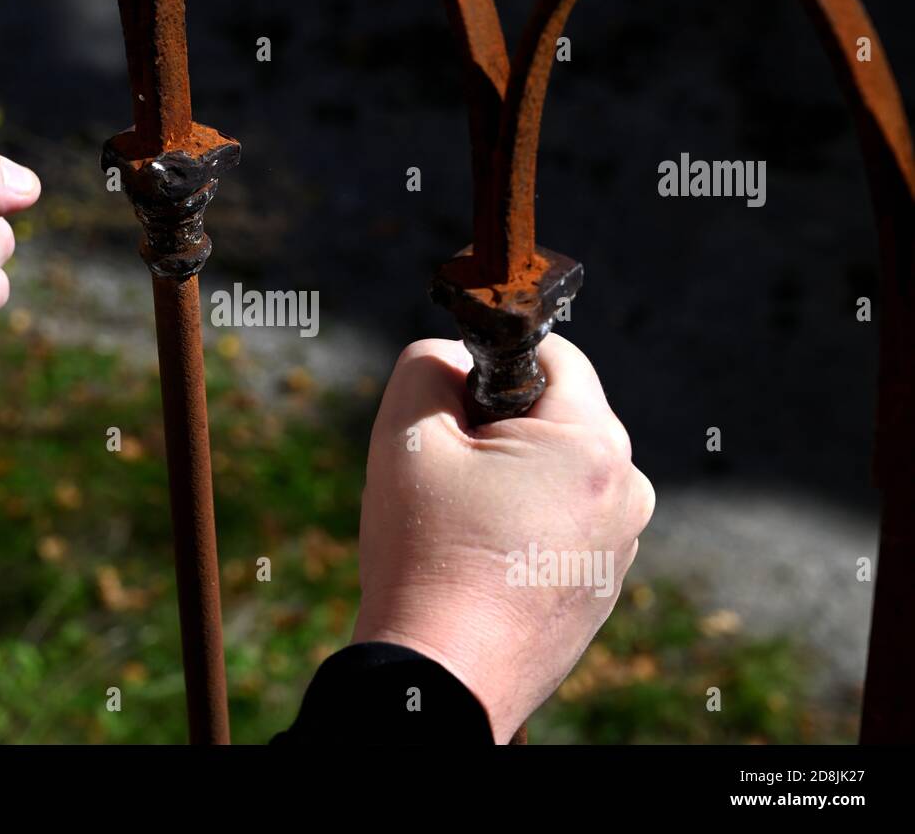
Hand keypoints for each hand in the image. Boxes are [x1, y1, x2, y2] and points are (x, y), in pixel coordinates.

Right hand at [351, 335, 654, 742]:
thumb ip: (428, 364)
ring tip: (461, 527)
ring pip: (560, 473)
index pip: (553, 356)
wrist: (441, 679)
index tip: (452, 407)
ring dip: (512, 480)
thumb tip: (452, 358)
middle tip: (448, 475)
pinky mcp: (603, 588)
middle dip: (500, 428)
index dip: (491, 366)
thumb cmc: (424, 554)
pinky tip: (481, 561)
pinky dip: (524, 527)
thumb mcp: (407, 435)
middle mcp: (628, 492)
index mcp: (594, 445)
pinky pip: (565, 525)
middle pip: (558, 417)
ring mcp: (621, 546)